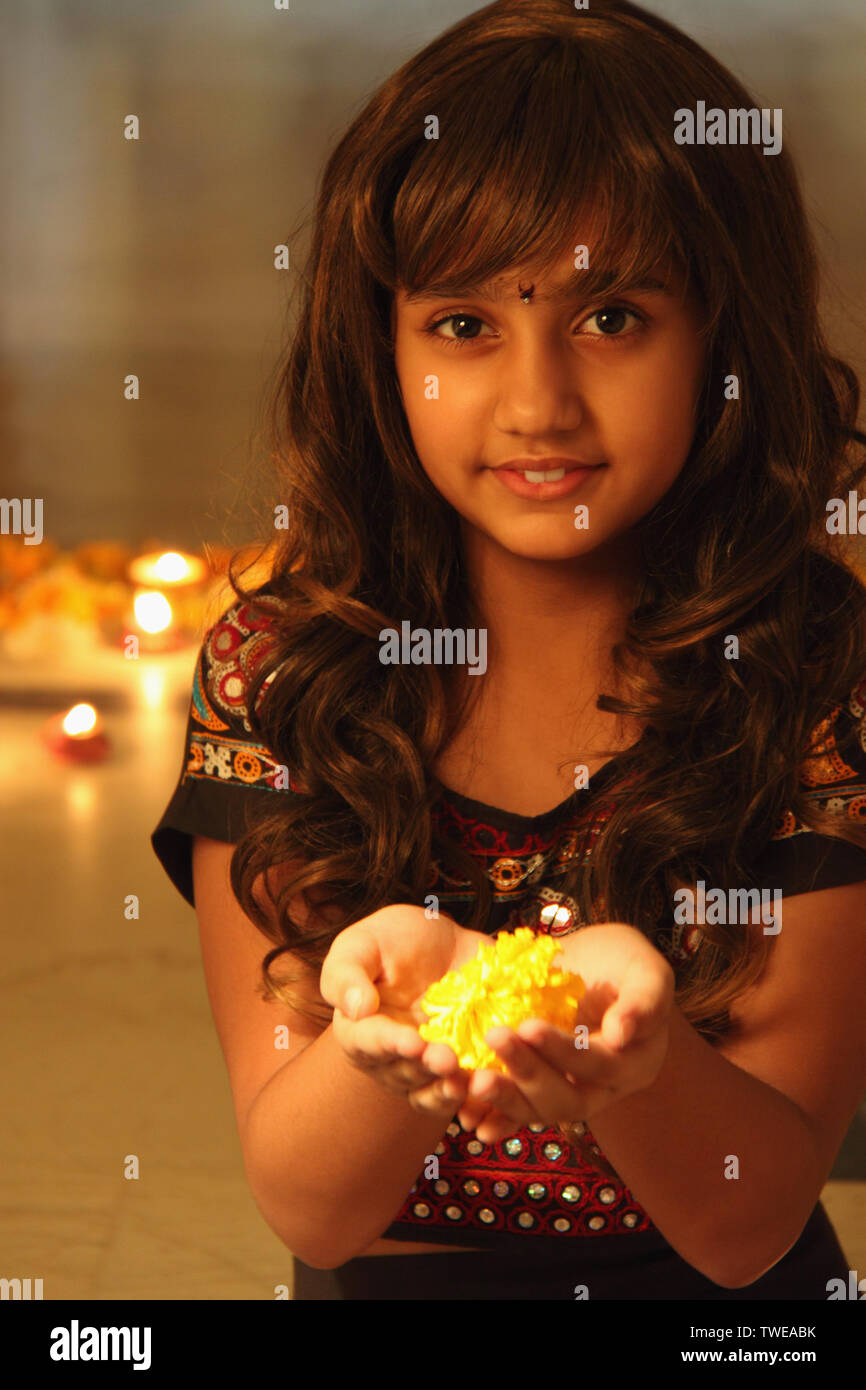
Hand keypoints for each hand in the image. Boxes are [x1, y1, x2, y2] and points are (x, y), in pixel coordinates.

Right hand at [319, 904, 487, 1103]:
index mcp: (359, 1029)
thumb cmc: (392, 940)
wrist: (444, 943)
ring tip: (464, 1079)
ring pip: (429, 1092)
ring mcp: (421, 1068)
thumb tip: (356, 1009)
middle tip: (446, 1059)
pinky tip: (485, 1084)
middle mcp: (388, 1057)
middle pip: (403, 1072)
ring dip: (446, 1089)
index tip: (412, 1042)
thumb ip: (347, 974)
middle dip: (425, 1067)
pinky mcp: (454, 1070)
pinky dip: (472, 1092)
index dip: (390, 1045)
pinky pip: (459, 1092)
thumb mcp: (362, 943)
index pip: (369, 1043)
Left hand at [407, 922, 674, 1142]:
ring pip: (538, 1110)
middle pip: (567, 1099)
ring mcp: (570, 1092)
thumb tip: (622, 1035)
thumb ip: (643, 999)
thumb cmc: (623, 960)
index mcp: (635, 1063)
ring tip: (472, 1080)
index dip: (564, 1050)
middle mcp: (603, 1089)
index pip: (599, 1065)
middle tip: (494, 1039)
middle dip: (527, 1073)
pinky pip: (518, 1113)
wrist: (589, 964)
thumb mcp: (646, 968)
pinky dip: (496, 1118)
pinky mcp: (539, 1089)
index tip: (528, 1026)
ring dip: (505, 1098)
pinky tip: (471, 1119)